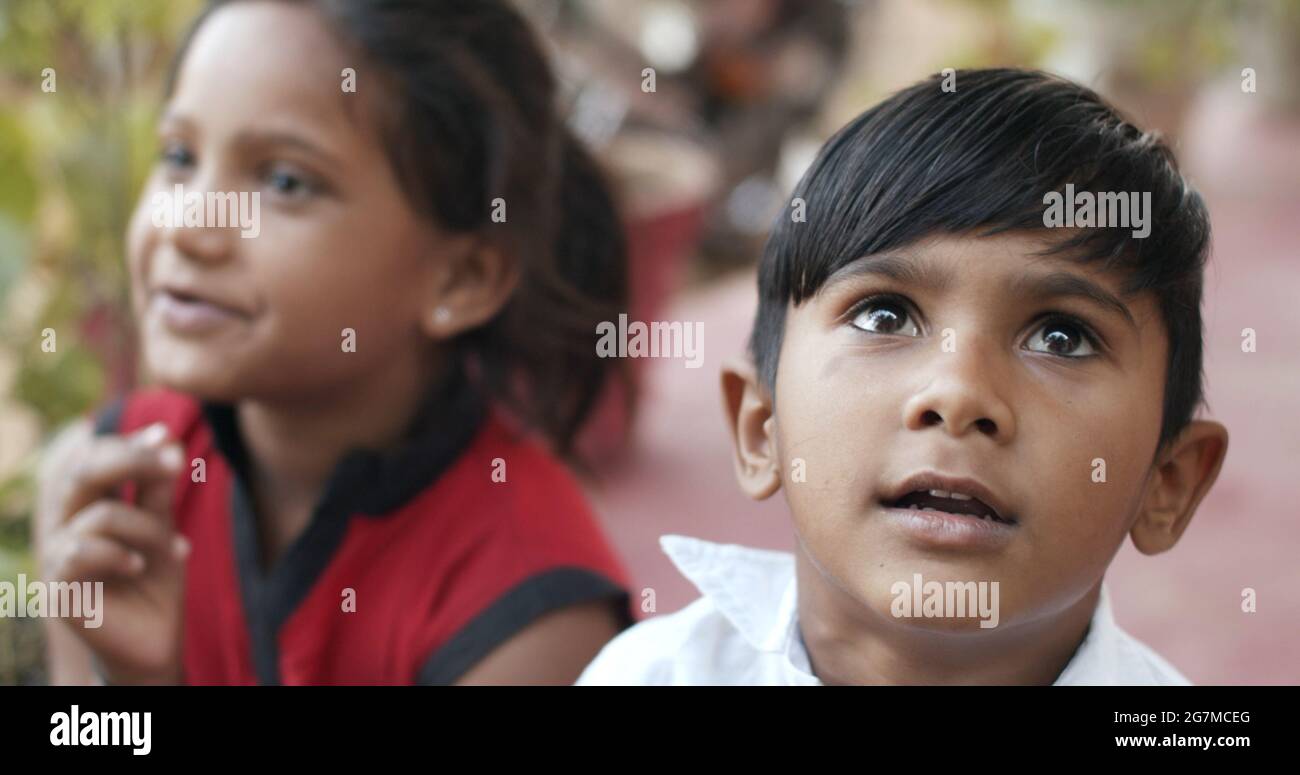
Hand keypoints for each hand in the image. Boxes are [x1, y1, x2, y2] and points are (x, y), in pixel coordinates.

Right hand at [39, 422, 188, 683]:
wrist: (155, 638)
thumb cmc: (156, 580)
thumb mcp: (163, 529)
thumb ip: (157, 492)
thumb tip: (164, 438)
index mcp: (90, 505)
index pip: (94, 459)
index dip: (126, 445)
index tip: (166, 438)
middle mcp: (68, 524)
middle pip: (84, 472)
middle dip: (133, 461)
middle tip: (174, 464)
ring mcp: (59, 556)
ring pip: (100, 516)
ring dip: (147, 528)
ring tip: (172, 549)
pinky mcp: (58, 588)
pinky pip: (82, 553)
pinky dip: (120, 555)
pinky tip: (139, 567)